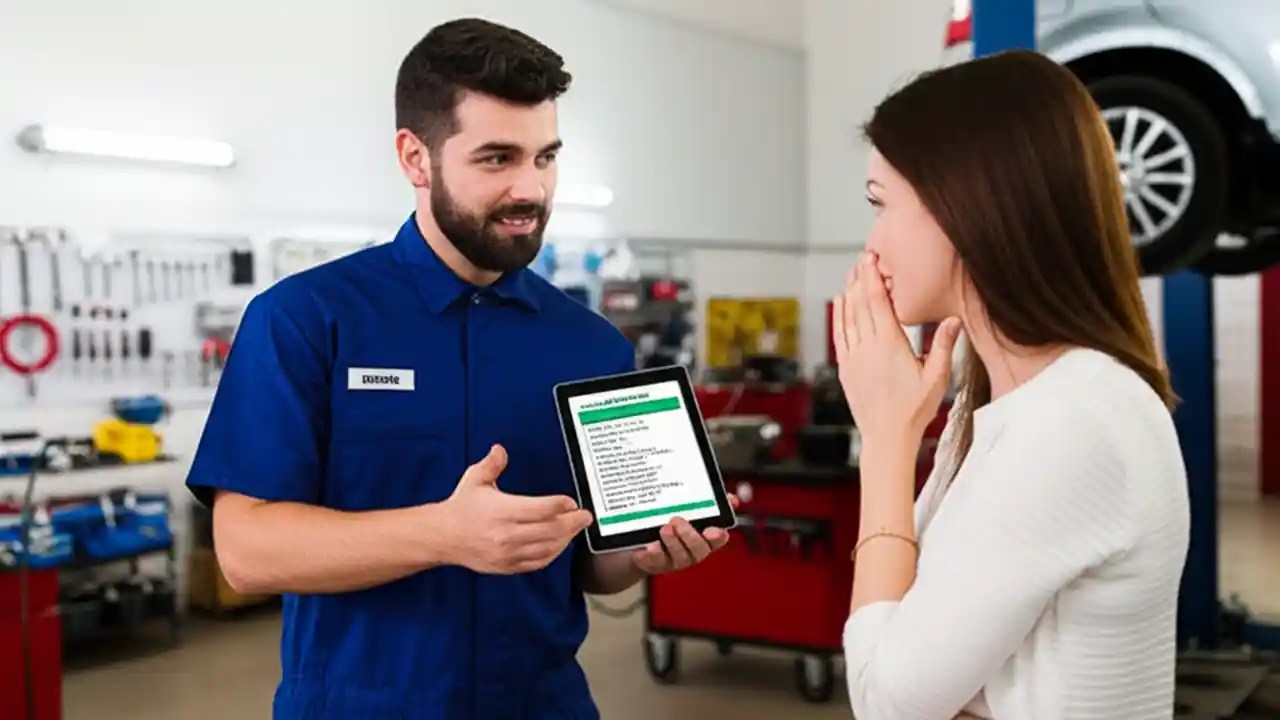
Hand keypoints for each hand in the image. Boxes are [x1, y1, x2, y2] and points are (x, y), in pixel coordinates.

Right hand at [440, 444, 592, 574]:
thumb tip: (501, 450)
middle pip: (550, 530)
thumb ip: (492, 464)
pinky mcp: (507, 566)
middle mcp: (506, 534)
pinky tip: (560, 544)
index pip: (540, 509)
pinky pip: (537, 562)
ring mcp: (507, 553)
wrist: (442, 537)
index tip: (571, 501)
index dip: (560, 505)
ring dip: (566, 538)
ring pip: (547, 548)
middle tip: (585, 516)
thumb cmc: (461, 507)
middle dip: (572, 523)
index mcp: (500, 511)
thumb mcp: (474, 479)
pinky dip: (553, 554)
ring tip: (576, 528)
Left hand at [628, 494, 738, 574]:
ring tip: (664, 529)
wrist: (641, 538)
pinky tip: (651, 545)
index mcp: (703, 538)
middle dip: (689, 536)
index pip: (717, 540)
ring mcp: (674, 560)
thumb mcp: (689, 510)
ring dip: (672, 542)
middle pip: (698, 550)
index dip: (718, 536)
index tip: (713, 530)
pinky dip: (654, 554)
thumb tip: (731, 499)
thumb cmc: (670, 521)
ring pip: (678, 556)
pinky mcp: (655, 563)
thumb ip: (710, 503)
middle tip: (676, 520)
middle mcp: (691, 552)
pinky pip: (655, 561)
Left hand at [832, 252, 962, 446]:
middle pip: (859, 303)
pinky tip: (840, 301)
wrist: (887, 437)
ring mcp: (853, 357)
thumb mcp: (936, 378)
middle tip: (863, 257)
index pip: (877, 302)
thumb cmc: (915, 410)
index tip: (873, 259)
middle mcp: (867, 347)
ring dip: (848, 291)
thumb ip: (943, 346)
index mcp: (889, 345)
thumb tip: (954, 318)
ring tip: (852, 272)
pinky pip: (839, 334)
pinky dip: (838, 314)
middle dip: (860, 277)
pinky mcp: (845, 368)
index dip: (873, 277)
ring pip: (846, 316)